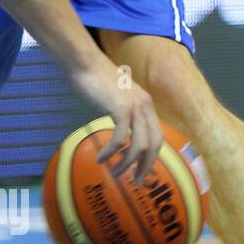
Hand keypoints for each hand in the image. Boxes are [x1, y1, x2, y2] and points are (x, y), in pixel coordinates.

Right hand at [67, 57, 162, 181]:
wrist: (85, 63)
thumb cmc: (96, 80)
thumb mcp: (116, 98)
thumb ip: (122, 112)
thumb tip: (120, 132)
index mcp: (146, 105)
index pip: (157, 136)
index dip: (152, 156)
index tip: (142, 171)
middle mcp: (145, 106)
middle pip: (154, 144)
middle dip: (146, 166)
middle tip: (135, 181)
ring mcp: (135, 107)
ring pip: (139, 145)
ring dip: (127, 163)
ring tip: (114, 174)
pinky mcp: (120, 108)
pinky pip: (120, 138)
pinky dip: (111, 152)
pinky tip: (101, 158)